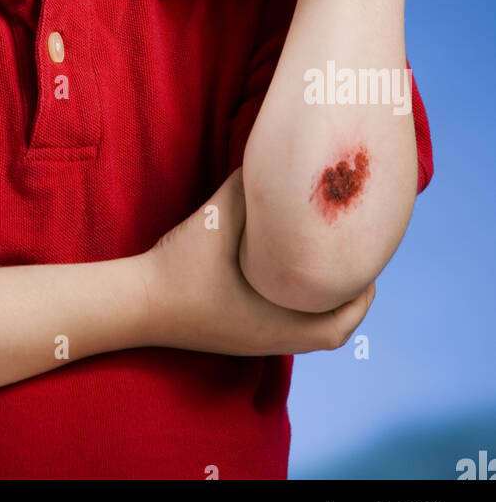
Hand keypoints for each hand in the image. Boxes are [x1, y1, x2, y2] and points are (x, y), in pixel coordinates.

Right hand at [135, 168, 375, 356]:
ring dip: (320, 302)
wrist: (135, 302)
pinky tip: (285, 274)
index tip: (366, 261)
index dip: (362, 293)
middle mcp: (271, 340)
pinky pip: (282, 326)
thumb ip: (250, 191)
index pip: (342, 324)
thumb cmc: (180, 267)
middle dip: (347, 298)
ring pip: (306, 330)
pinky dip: (296, 305)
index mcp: (278, 324)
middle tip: (350, 260)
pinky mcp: (236, 333)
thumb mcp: (218, 220)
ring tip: (323, 263)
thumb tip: (278, 160)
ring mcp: (252, 341)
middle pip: (331, 331)